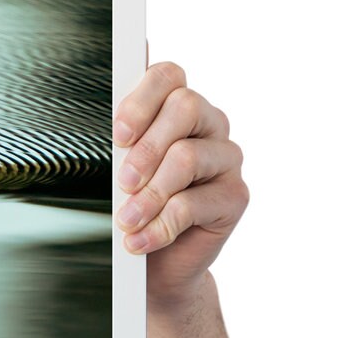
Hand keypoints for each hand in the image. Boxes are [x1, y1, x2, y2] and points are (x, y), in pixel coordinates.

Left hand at [113, 58, 247, 309]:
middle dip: (146, 147)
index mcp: (173, 105)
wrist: (154, 262)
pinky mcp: (235, 195)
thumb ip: (116, 138)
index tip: (118, 135)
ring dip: (150, 193)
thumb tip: (103, 112)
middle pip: (185, 107)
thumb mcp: (114, 169)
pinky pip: (195, 203)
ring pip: (188, 157)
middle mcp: (206, 123)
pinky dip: (160, 225)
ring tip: (126, 221)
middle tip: (123, 181)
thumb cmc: (129, 203)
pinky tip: (139, 240)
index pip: (167, 75)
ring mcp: (225, 157)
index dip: (140, 100)